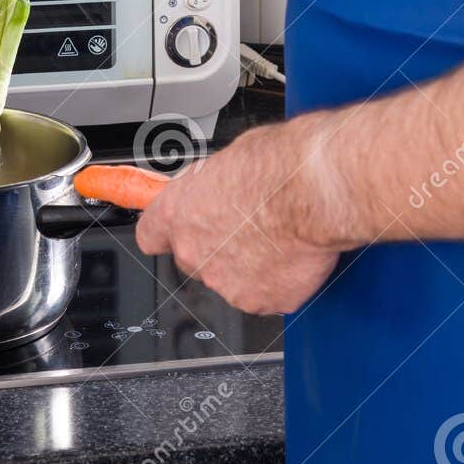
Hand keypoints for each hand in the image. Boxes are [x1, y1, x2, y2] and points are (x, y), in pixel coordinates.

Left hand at [135, 119, 341, 315]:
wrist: (312, 192)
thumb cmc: (275, 168)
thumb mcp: (228, 161)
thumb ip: (212, 189)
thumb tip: (218, 190)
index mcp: (178, 214)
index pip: (151, 235)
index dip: (166, 234)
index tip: (174, 230)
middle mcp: (195, 253)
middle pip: (194, 260)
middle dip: (217, 248)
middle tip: (246, 226)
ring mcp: (227, 283)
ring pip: (232, 279)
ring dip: (249, 265)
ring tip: (276, 235)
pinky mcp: (262, 302)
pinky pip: (266, 294)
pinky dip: (278, 281)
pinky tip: (291, 254)